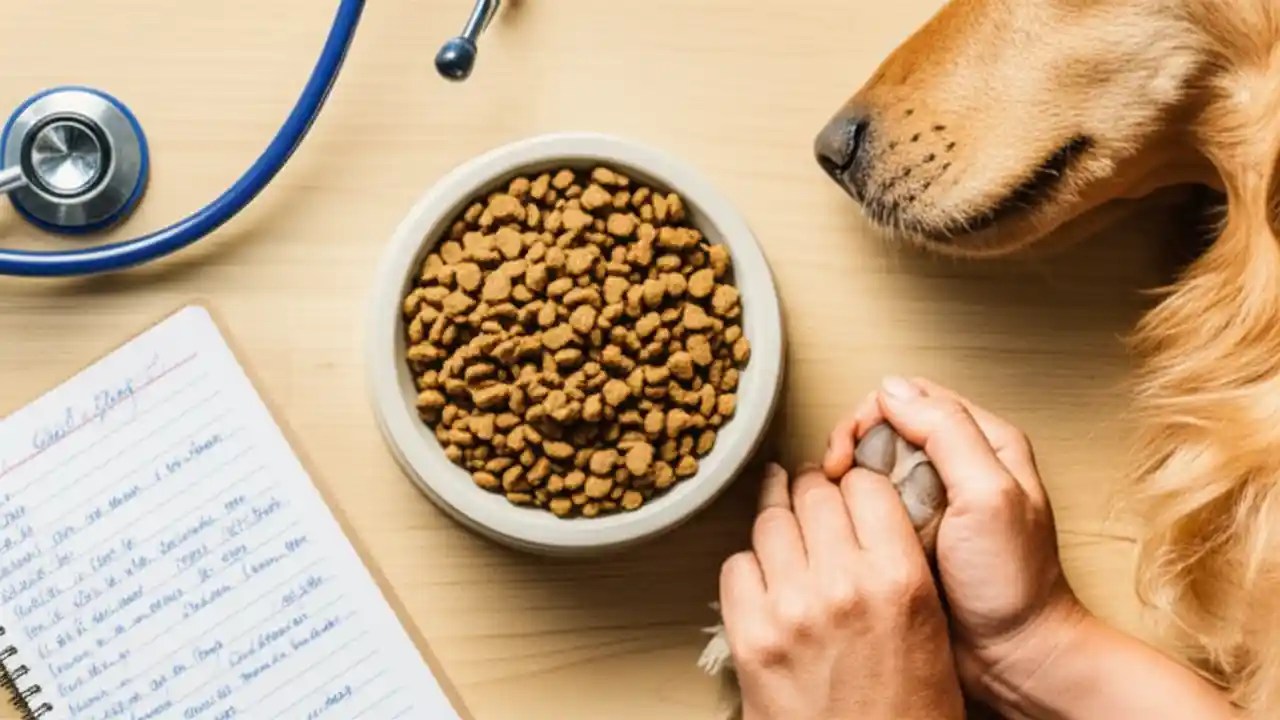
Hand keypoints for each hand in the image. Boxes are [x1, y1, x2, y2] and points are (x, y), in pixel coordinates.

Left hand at [719, 463, 964, 719]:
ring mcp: (790, 607)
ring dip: (777, 517)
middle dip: (813, 489)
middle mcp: (843, 583)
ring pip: (770, 520)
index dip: (855, 481)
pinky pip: (736, 566)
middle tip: (811, 493)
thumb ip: (898, 561)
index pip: (865, 484)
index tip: (849, 484)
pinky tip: (764, 575)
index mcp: (899, 578)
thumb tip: (866, 511)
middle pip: (814, 492)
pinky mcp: (750, 635)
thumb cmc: (908, 711)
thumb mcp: (928, 625)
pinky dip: (748, 565)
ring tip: (783, 520)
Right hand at [822, 377, 1087, 700]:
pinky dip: (857, 513)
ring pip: (876, 466)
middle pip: (888, 428)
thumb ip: (947, 433)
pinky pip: (874, 508)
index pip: (912, 397)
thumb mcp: (988, 495)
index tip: (848, 452)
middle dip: (853, 446)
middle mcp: (960, 465)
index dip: (870, 416)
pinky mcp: (915, 533)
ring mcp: (936, 500)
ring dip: (852, 482)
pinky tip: (853, 531)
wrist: (1015, 655)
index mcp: (986, 442)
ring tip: (842, 507)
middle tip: (837, 477)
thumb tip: (893, 390)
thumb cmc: (1014, 584)